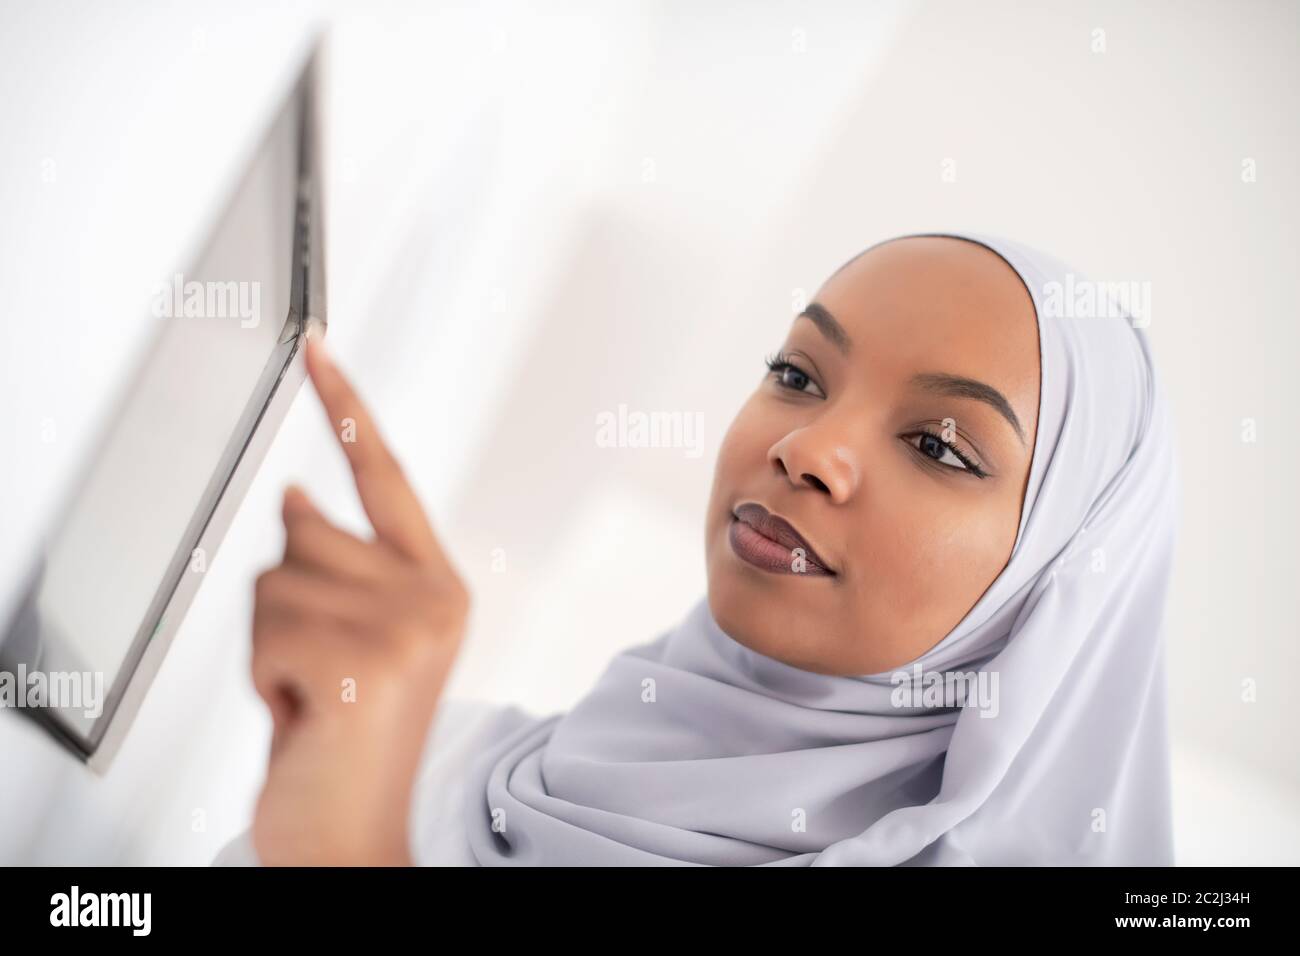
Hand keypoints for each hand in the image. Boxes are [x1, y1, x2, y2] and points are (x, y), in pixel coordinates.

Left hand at [249, 337, 468, 865]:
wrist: (351, 834)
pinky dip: (260, 676)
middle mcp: (435, 599)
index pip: (385, 477)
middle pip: (303, 528)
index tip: (319, 349)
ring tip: (307, 694)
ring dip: (265, 644)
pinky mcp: (366, 662)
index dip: (348, 409)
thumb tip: (293, 494)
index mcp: (438, 587)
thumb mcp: (349, 639)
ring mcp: (407, 629)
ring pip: (275, 578)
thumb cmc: (343, 739)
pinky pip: (265, 627)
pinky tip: (301, 714)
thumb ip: (337, 562)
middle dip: (280, 596)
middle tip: (310, 666)